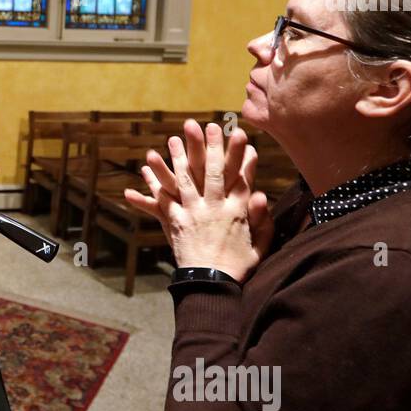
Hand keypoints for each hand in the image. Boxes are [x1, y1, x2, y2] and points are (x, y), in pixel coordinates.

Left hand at [123, 121, 274, 282]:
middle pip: (212, 171)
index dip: (240, 155)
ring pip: (185, 179)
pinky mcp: (176, 221)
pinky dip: (155, 182)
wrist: (209, 284)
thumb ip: (263, 221)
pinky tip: (147, 167)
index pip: (240, 176)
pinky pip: (164, 198)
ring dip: (179, 157)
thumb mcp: (259, 246)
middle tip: (208, 126)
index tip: (242, 135)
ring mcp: (193, 213)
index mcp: (237, 211)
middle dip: (210, 146)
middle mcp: (214, 207)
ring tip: (174, 138)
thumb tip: (262, 195)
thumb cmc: (236, 268)